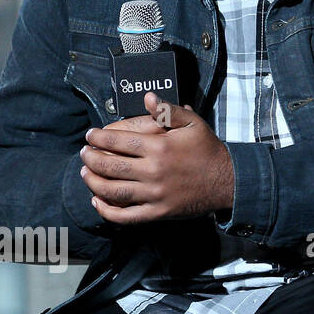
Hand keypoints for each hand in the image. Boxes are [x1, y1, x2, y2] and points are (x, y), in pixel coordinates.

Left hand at [81, 92, 233, 223]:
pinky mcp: (157, 212)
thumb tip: (148, 97)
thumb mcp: (193, 124)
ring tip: (85, 174)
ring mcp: (154, 194)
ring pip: (112, 191)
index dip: (99, 137)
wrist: (228, 181)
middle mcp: (154, 171)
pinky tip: (97, 202)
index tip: (90, 135)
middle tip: (84, 153)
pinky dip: (106, 210)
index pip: (119, 140)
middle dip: (91, 158)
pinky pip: (125, 216)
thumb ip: (168, 110)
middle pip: (110, 165)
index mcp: (160, 147)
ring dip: (93, 182)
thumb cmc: (208, 150)